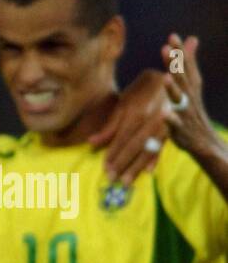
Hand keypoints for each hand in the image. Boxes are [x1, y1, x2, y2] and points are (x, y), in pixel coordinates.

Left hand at [89, 69, 168, 184]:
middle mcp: (150, 119)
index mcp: (136, 112)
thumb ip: (110, 125)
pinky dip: (155, 159)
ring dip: (137, 166)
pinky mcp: (171, 129)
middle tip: (112, 179)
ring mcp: (162, 125)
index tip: (105, 168)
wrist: (167, 80)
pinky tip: (149, 172)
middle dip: (123, 163)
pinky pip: (162, 146)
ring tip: (127, 181)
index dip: (113, 153)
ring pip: (148, 148)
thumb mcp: (124, 103)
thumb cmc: (140, 91)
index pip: (122, 137)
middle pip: (134, 145)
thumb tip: (92, 143)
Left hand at [161, 34, 216, 156]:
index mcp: (191, 86)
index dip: (180, 52)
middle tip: (166, 48)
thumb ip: (189, 63)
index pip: (186, 66)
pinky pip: (175, 124)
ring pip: (179, 99)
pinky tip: (163, 113)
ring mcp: (186, 112)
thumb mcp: (192, 85)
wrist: (204, 142)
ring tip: (165, 77)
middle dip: (174, 64)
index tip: (172, 36)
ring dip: (172, 88)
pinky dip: (170, 118)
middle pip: (182, 78)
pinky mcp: (181, 129)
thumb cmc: (193, 110)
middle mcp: (189, 97)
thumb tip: (192, 38)